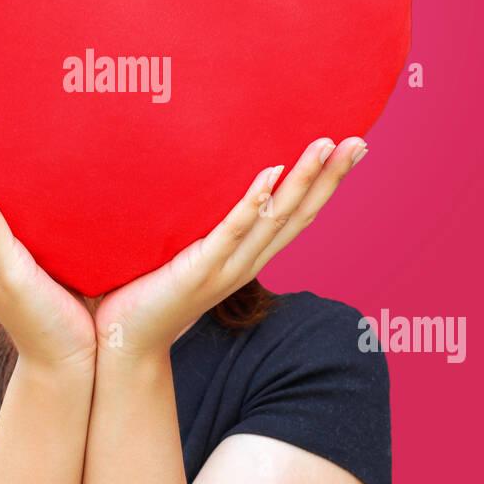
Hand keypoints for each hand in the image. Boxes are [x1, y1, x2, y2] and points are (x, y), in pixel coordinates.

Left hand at [94, 136, 368, 357]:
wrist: (125, 342)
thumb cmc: (148, 292)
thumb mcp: (186, 253)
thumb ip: (202, 225)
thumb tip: (198, 177)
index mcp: (247, 258)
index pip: (297, 216)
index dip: (326, 184)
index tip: (351, 148)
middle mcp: (246, 262)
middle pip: (299, 214)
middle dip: (330, 177)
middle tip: (358, 141)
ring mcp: (226, 267)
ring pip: (274, 218)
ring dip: (302, 180)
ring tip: (323, 145)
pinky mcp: (198, 269)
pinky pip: (232, 231)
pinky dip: (254, 201)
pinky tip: (270, 172)